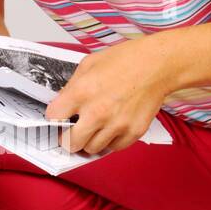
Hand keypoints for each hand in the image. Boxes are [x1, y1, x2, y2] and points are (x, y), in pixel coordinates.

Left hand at [44, 36, 170, 154]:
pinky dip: (110, 142)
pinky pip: (114, 148)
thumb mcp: (88, 65)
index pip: (54, 118)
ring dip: (89, 141)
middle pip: (71, 142)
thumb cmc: (124, 60)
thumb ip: (72, 87)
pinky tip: (111, 128)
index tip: (58, 119)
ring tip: (94, 128)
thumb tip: (63, 105)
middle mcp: (98, 112)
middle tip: (71, 133)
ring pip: (92, 149)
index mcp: (82, 93)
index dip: (53, 118)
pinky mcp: (134, 132)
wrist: (157, 65)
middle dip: (68, 138)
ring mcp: (117, 124)